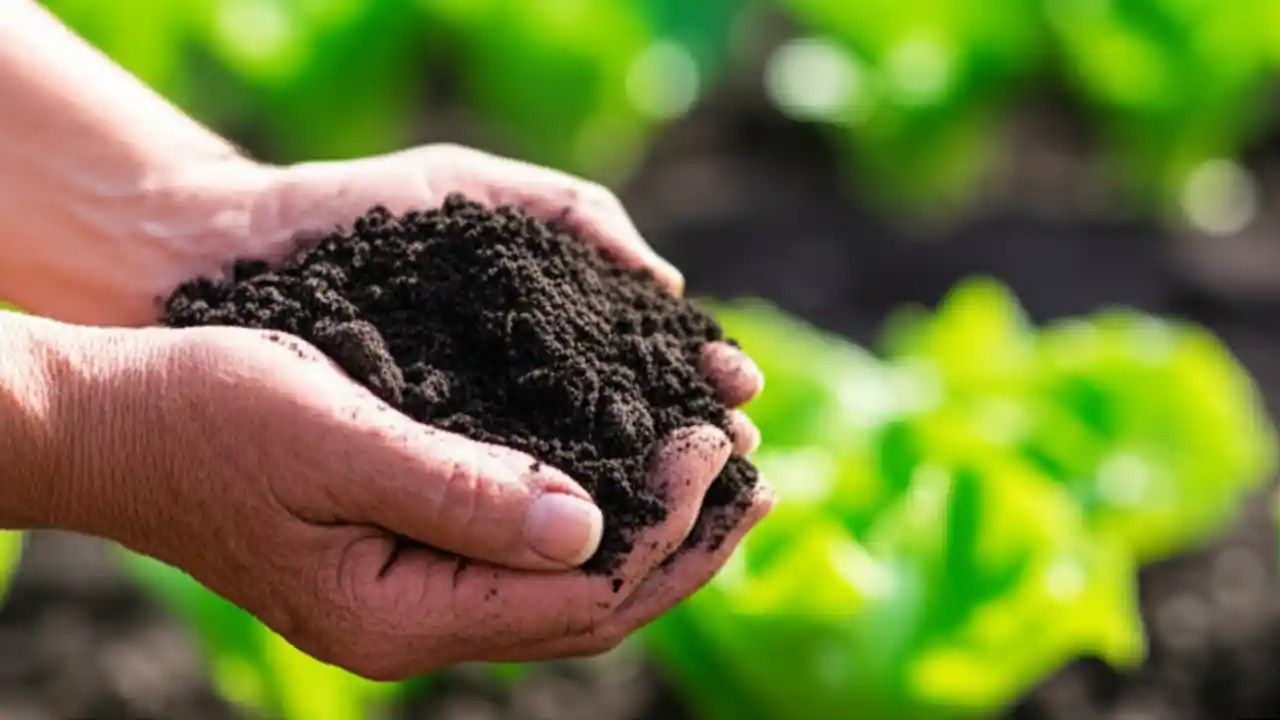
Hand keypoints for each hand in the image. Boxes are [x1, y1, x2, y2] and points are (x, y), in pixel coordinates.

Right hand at [19, 315, 770, 679]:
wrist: (112, 425)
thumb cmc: (205, 414)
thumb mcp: (331, 435)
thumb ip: (458, 491)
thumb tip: (587, 531)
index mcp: (397, 612)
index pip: (578, 597)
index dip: (666, 528)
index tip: (715, 446)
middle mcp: (414, 627)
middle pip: (591, 611)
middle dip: (685, 546)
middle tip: (758, 476)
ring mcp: (410, 600)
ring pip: (567, 592)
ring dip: (652, 538)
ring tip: (724, 482)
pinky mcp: (405, 561)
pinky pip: (526, 563)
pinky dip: (593, 524)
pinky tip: (627, 483)